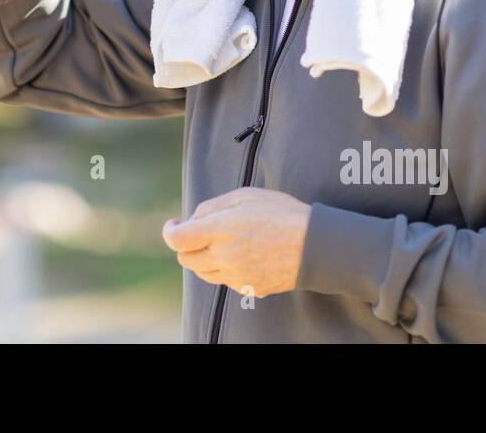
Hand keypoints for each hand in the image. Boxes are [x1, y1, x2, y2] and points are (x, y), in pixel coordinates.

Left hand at [161, 187, 310, 297]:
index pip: (177, 240)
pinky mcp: (248, 289)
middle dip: (186, 245)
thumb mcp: (245, 196)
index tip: (173, 224)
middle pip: (186, 260)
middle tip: (198, 232)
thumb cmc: (282, 214)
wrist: (315, 245)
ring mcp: (236, 276)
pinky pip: (224, 281)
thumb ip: (212, 207)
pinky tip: (240, 254)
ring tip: (220, 242)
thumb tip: (191, 220)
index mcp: (221, 230)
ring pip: (203, 273)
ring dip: (203, 258)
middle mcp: (225, 256)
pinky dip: (223, 269)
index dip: (170, 231)